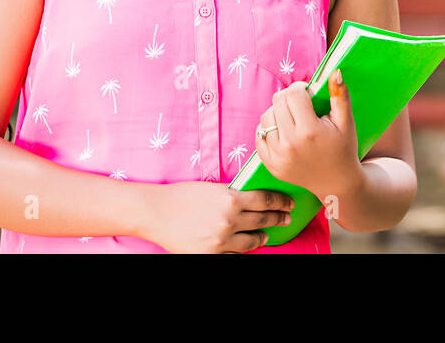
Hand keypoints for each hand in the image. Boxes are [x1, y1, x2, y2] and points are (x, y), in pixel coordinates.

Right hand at [141, 181, 293, 252]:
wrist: (155, 213)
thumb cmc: (183, 196)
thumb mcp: (213, 189)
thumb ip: (235, 195)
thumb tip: (255, 198)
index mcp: (231, 199)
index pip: (266, 201)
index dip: (281, 202)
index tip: (289, 203)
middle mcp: (229, 221)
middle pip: (263, 221)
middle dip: (278, 219)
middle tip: (286, 218)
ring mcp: (220, 241)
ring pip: (251, 242)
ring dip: (262, 237)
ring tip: (266, 235)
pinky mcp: (210, 255)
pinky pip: (233, 255)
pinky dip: (241, 250)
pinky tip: (245, 246)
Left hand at [255, 71, 362, 204]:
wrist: (336, 182)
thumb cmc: (344, 147)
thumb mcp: (346, 121)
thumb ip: (340, 95)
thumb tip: (335, 71)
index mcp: (309, 131)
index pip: (293, 93)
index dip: (301, 88)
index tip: (309, 93)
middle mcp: (290, 144)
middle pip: (277, 102)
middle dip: (289, 98)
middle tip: (301, 105)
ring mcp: (278, 156)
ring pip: (266, 117)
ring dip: (277, 112)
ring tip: (292, 118)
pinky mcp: (271, 165)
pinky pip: (259, 136)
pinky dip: (268, 129)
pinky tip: (283, 131)